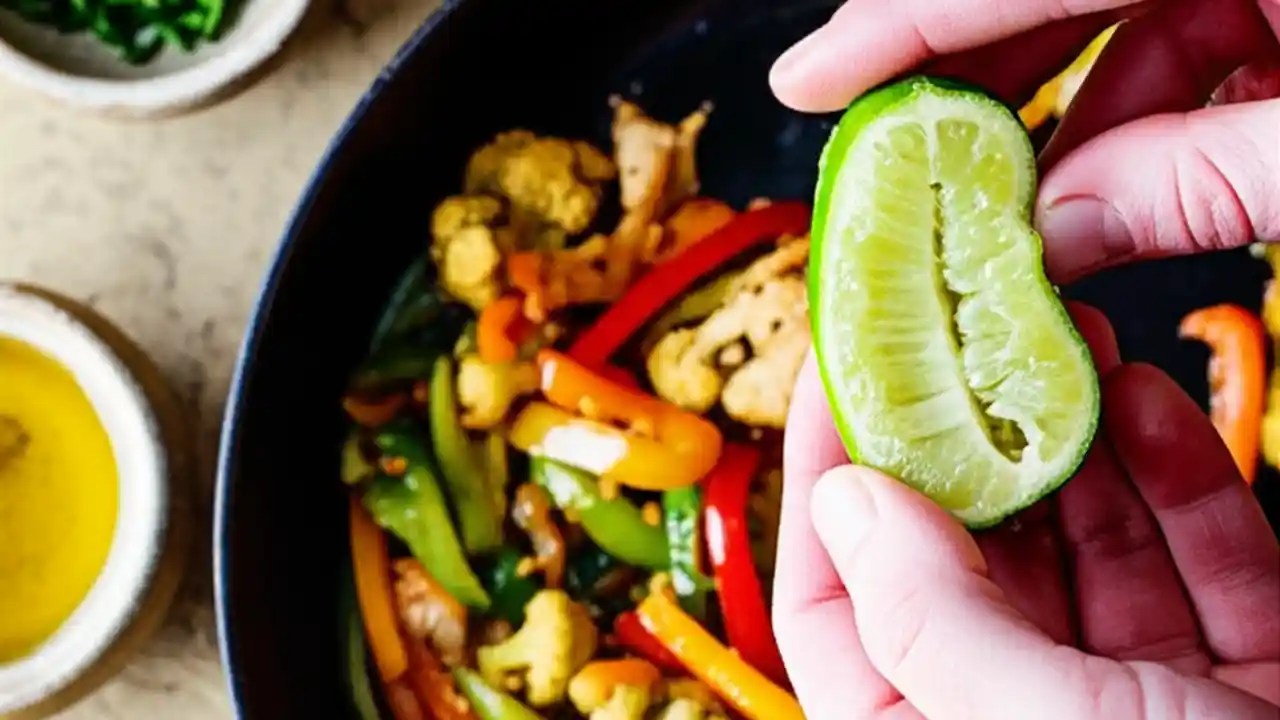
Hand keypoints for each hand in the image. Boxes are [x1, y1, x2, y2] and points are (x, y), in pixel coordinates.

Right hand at [769, 0, 1279, 281]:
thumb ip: (1197, 186)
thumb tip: (1056, 236)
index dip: (899, 25)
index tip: (805, 81)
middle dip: (966, 80)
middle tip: (893, 159)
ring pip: (1106, 29)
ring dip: (1057, 128)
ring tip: (1008, 220)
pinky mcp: (1278, 4)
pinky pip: (1175, 50)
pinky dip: (1132, 126)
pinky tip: (1100, 198)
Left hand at [774, 303, 1279, 718]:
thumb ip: (931, 621)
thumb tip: (847, 498)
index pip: (837, 604)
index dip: (830, 482)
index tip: (839, 377)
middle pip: (964, 561)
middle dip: (967, 441)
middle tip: (966, 339)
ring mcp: (1137, 705)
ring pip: (1084, 552)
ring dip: (1073, 445)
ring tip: (1061, 346)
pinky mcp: (1242, 685)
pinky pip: (1195, 570)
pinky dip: (1176, 485)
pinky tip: (1145, 407)